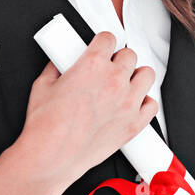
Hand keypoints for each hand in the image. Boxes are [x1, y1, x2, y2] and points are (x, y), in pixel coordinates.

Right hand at [15, 31, 158, 184]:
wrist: (51, 156)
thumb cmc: (45, 125)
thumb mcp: (42, 85)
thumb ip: (56, 68)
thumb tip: (59, 63)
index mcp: (92, 65)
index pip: (109, 38)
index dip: (104, 42)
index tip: (102, 47)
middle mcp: (114, 80)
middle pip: (130, 55)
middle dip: (119, 59)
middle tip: (110, 68)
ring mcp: (128, 101)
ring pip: (147, 75)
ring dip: (136, 76)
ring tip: (125, 83)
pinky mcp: (134, 123)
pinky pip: (152, 104)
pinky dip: (144, 103)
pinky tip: (132, 105)